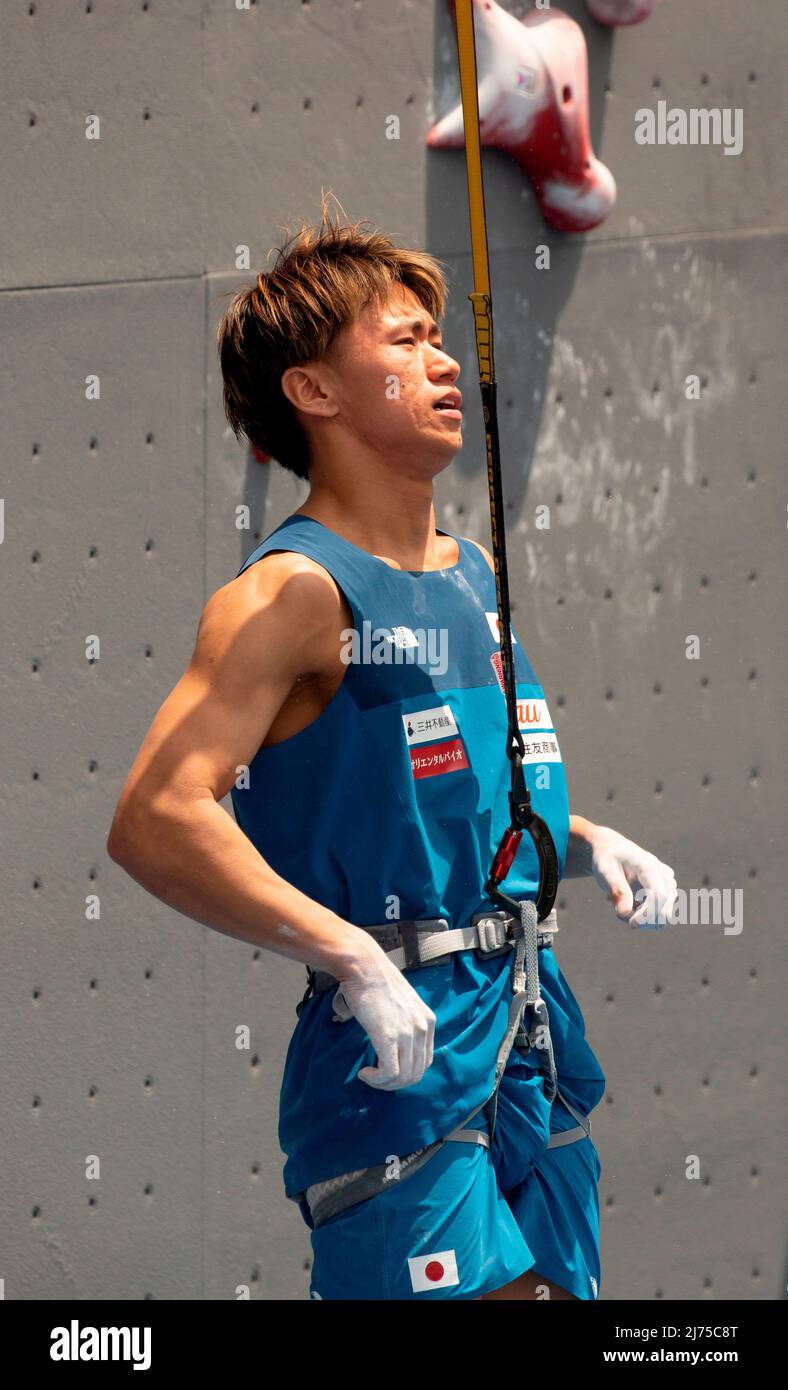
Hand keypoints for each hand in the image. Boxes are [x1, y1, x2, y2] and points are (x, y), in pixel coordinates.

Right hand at [332, 942, 436, 1089]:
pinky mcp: (389, 1036)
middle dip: (395, 1083)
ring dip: (384, 1083)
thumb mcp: (402, 1004)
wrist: (364, 966)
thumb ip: (404, 1023)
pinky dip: (377, 1079)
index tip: (387, 1070)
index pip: (425, 1061)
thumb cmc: (375, 982)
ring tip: (369, 1076)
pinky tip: (365, 1073)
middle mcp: (423, 1027)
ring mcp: (408, 1032)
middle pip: (416, 1073)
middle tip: (376, 1078)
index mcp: (428, 1020)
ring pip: (403, 1077)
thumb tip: (394, 1046)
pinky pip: (390, 1072)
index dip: (406, 1072)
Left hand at [587, 824, 677, 928]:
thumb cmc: (608, 860)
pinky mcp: (666, 892)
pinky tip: (628, 904)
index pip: (658, 894)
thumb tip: (626, 914)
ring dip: (642, 919)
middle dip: (643, 920)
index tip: (631, 924)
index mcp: (648, 866)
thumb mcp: (606, 871)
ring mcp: (668, 884)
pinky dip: (643, 916)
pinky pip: (659, 915)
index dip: (648, 914)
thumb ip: (617, 890)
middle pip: (665, 908)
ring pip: (663, 915)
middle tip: (620, 915)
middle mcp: (663, 875)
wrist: (613, 850)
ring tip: (621, 905)